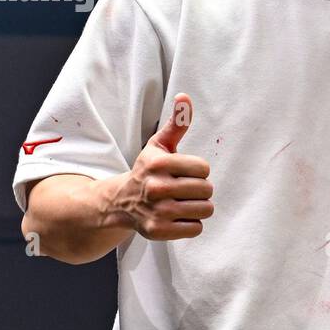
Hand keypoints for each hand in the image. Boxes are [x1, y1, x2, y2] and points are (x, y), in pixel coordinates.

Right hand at [112, 93, 214, 239]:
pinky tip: (177, 217)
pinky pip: (196, 228)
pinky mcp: (159, 231)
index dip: (199, 171)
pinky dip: (191, 224)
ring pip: (205, 210)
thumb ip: (176, 123)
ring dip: (198, 207)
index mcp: (158, 163)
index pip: (204, 169)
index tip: (184, 172)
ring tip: (182, 203)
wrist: (122, 202)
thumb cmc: (148, 171)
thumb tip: (185, 98)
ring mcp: (157, 211)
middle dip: (200, 190)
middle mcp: (156, 187)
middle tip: (183, 189)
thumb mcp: (159, 146)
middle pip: (207, 190)